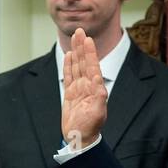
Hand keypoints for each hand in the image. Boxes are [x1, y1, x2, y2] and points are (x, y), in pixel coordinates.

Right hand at [61, 28, 105, 148]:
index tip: (87, 39)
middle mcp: (88, 85)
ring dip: (76, 51)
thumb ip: (99, 98)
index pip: (92, 65)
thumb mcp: (97, 113)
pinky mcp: (70, 93)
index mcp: (95, 88)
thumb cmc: (90, 127)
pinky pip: (69, 75)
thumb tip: (98, 82)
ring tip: (74, 37)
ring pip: (77, 65)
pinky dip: (69, 65)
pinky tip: (69, 55)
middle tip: (79, 30)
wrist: (80, 137)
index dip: (90, 52)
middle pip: (84, 61)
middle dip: (82, 46)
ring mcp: (79, 88)